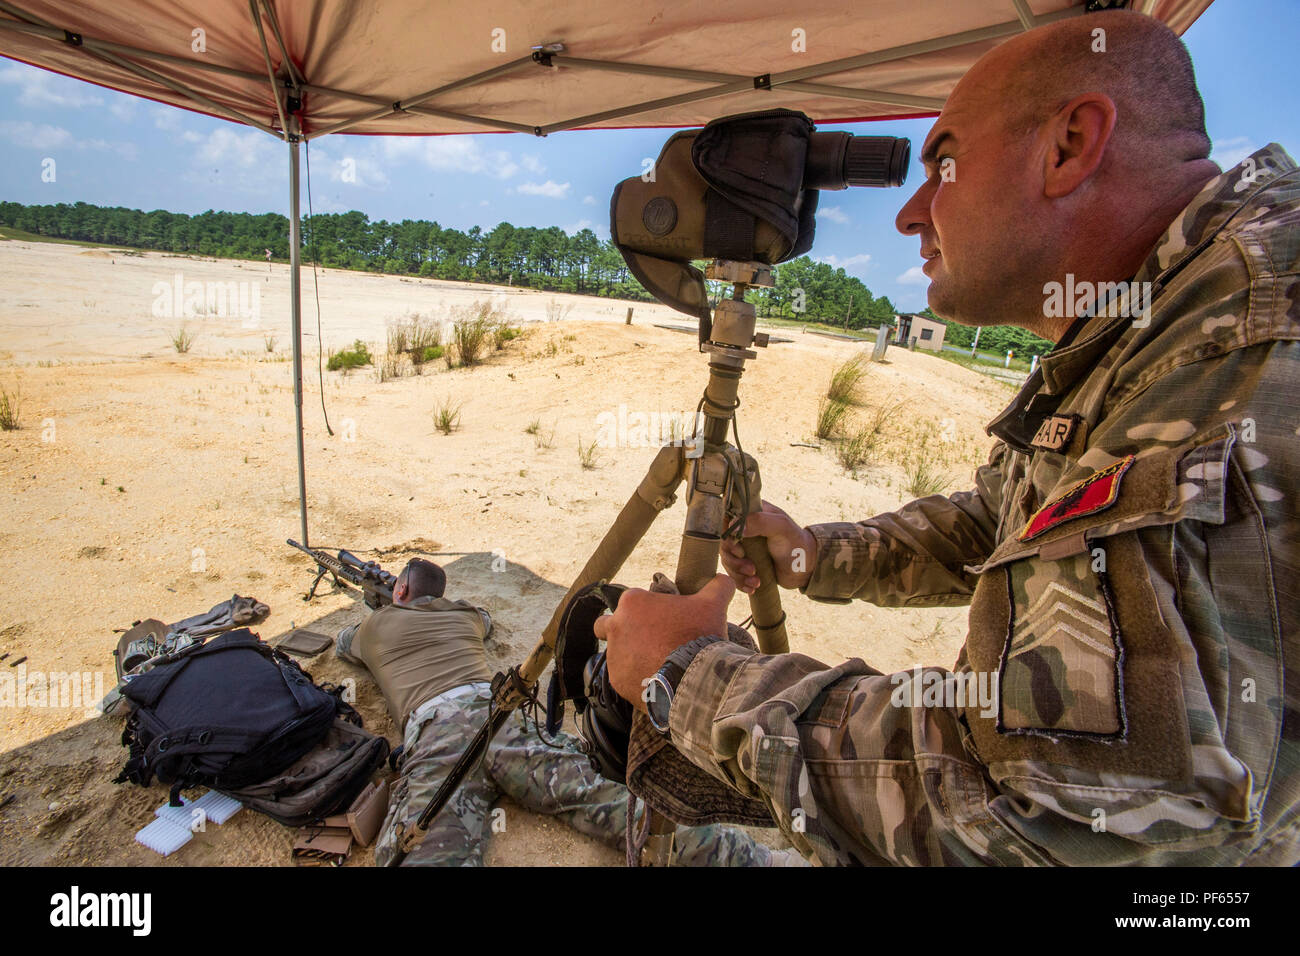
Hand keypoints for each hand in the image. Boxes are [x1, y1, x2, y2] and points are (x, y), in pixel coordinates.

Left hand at [593, 573, 734, 712]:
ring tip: (658, 662)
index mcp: (632, 602)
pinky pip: (623, 676)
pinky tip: (655, 679)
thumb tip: (725, 579)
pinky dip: (635, 677)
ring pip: (616, 652)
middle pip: (608, 625)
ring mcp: (613, 654)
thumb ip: (717, 586)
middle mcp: (615, 626)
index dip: (646, 609)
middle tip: (648, 639)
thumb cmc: (700, 636)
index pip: (630, 601)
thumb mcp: (714, 604)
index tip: (661, 620)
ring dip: (631, 655)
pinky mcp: (617, 679)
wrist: (695, 679)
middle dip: (622, 630)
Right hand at [720, 500, 816, 593]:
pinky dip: (741, 583)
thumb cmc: (796, 542)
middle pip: (725, 544)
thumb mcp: (781, 527)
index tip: (740, 549)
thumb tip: (734, 526)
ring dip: (739, 574)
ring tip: (756, 580)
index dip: (728, 536)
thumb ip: (760, 521)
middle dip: (735, 560)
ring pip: (728, 561)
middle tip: (751, 569)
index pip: (727, 520)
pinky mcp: (746, 564)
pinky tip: (753, 587)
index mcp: (751, 514)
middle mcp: (745, 530)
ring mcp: (745, 548)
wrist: (806, 568)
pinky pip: (734, 574)